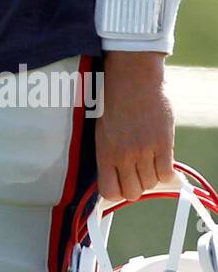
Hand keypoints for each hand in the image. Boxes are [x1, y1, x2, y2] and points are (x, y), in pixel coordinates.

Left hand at [96, 51, 174, 200]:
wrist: (133, 78)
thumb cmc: (114, 101)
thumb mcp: (103, 130)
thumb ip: (109, 154)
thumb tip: (116, 178)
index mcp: (104, 152)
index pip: (109, 191)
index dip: (117, 191)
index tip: (121, 183)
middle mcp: (123, 155)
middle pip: (133, 192)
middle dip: (136, 185)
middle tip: (138, 171)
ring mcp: (144, 151)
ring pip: (151, 184)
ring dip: (151, 175)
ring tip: (149, 158)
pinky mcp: (163, 144)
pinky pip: (167, 173)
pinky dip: (166, 170)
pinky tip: (161, 157)